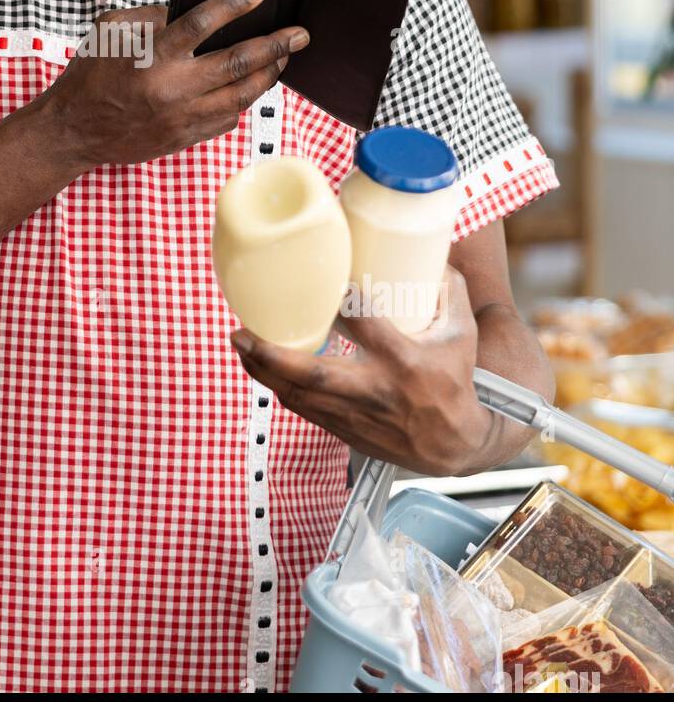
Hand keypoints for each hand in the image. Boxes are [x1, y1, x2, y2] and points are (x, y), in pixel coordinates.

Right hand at [43, 0, 308, 169]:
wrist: (73, 131)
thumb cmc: (90, 76)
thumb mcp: (112, 32)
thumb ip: (151, 17)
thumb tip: (187, 9)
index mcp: (153, 56)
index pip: (203, 24)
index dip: (234, 5)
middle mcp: (173, 88)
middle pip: (239, 63)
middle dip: (276, 45)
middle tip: (299, 34)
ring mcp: (182, 117)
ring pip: (242, 95)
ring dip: (268, 74)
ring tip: (283, 58)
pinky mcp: (184, 137)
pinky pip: (227, 119)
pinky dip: (242, 101)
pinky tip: (249, 88)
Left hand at [228, 265, 494, 475]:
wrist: (455, 446)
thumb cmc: (455, 383)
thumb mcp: (461, 335)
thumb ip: (448, 292)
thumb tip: (431, 255)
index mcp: (404, 361)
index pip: (366, 325)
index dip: (343, 302)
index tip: (321, 280)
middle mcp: (374, 390)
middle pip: (314, 374)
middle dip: (272, 354)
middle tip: (242, 331)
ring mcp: (356, 414)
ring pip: (298, 396)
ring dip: (263, 371)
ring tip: (240, 343)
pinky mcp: (344, 430)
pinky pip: (302, 409)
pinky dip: (277, 387)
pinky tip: (260, 367)